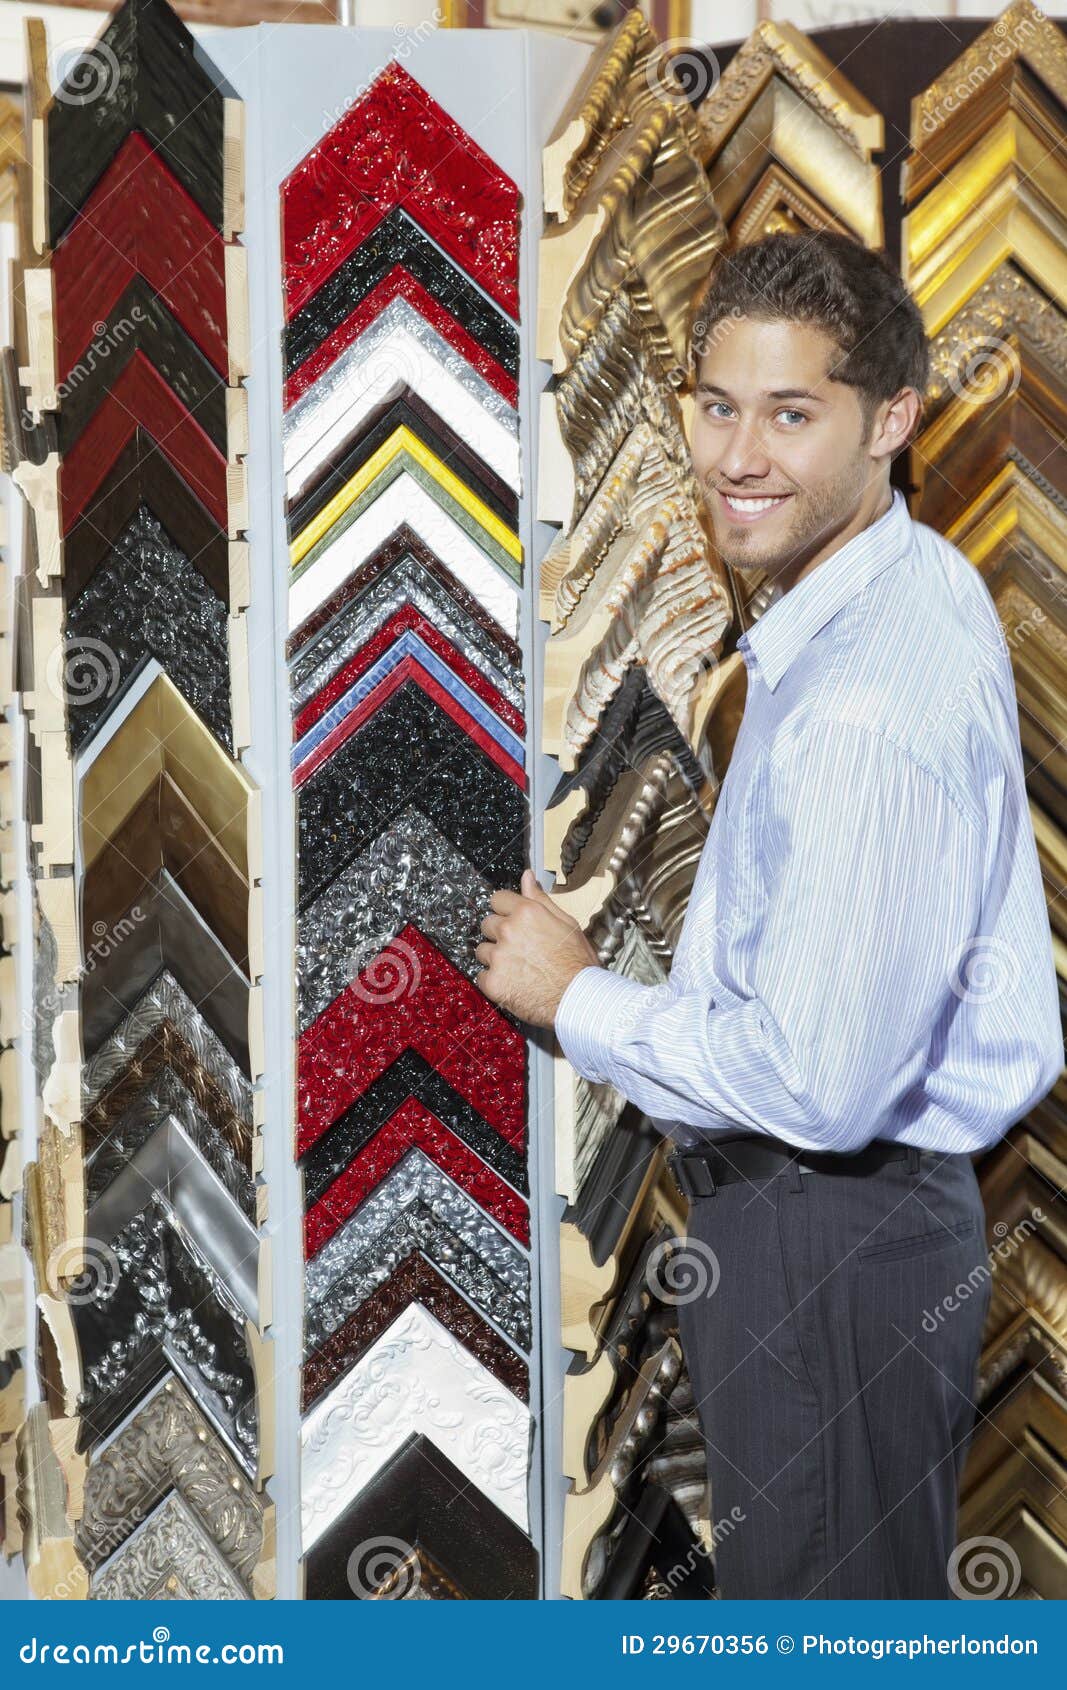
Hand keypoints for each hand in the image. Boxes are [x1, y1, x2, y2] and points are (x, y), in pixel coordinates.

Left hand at [474, 867, 599, 1026]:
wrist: (579, 998)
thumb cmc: (578, 962)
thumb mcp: (566, 923)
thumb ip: (541, 899)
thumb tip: (527, 877)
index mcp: (526, 913)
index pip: (497, 899)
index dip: (505, 910)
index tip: (512, 920)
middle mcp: (508, 930)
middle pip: (487, 924)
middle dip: (499, 934)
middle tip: (519, 948)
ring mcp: (498, 957)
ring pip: (482, 951)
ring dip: (495, 958)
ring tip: (517, 968)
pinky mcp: (493, 982)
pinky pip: (482, 977)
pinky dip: (494, 981)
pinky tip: (513, 984)